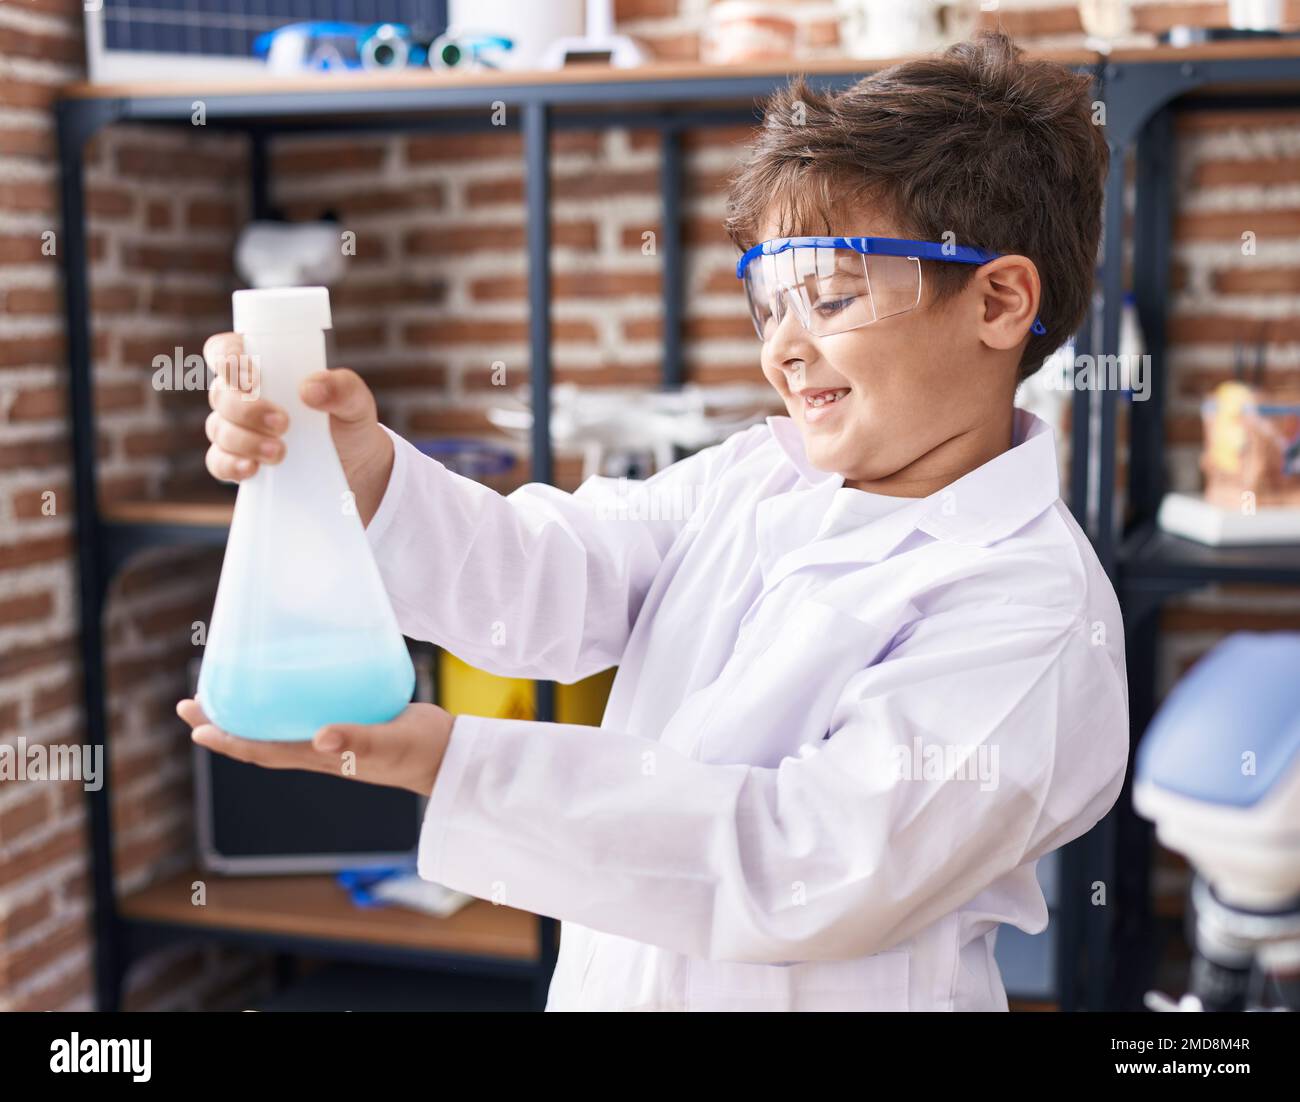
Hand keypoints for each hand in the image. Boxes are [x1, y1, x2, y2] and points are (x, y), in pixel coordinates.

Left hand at [176, 699, 454, 796]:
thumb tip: (319, 738)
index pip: (263, 750)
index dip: (228, 740)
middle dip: (223, 722)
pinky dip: (284, 699)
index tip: (196, 725)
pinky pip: (306, 711)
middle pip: (260, 738)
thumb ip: (358, 740)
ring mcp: (332, 738)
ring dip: (247, 711)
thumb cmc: (422, 751)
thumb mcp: (390, 743)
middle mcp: (320, 749)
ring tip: (224, 689)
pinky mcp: (349, 720)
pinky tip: (286, 678)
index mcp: (323, 757)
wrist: (451, 754)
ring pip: (278, 724)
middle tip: (190, 701)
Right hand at [202, 332, 394, 524]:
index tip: (252, 378)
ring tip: (280, 452)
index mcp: (264, 367)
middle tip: (283, 423)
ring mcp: (237, 429)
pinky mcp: (239, 461)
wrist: (356, 465)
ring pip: (219, 429)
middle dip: (247, 409)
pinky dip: (232, 465)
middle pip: (221, 393)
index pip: (226, 350)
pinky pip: (219, 462)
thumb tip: (309, 389)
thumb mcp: (355, 401)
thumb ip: (341, 388)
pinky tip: (253, 468)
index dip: (227, 358)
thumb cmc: (347, 420)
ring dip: (246, 440)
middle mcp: (242, 396)